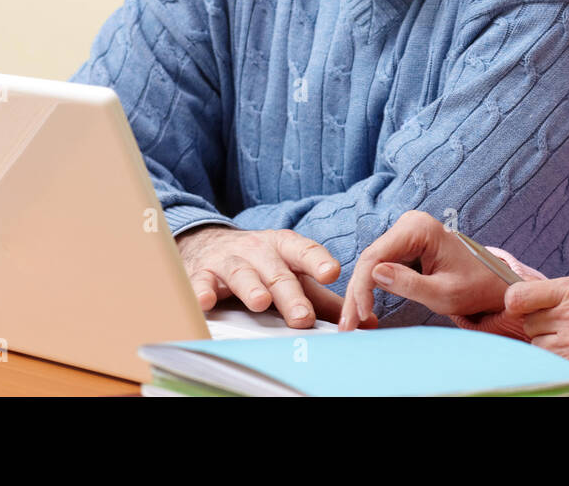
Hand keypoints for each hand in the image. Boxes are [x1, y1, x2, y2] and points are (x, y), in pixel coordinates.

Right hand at [175, 225, 342, 326]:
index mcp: (286, 249)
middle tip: (302, 316)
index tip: (332, 272)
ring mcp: (231, 261)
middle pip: (277, 273)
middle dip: (290, 294)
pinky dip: (201, 290)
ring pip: (242, 274)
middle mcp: (259, 251)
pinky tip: (205, 300)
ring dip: (252, 289)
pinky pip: (201, 281)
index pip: (305, 252)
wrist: (212, 245)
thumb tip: (367, 322)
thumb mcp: (294, 277)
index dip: (318, 260)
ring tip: (261, 303)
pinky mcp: (203, 272)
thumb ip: (327, 301)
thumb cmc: (264, 266)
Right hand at [339, 210, 509, 329]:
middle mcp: (409, 224)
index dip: (362, 286)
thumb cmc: (474, 287)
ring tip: (351, 323)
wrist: (491, 284)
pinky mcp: (404, 245)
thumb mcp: (444, 294)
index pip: (377, 255)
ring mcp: (405, 233)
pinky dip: (371, 289)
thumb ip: (411, 285)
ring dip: (360, 294)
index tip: (360, 314)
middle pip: (370, 259)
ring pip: (371, 265)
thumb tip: (375, 274)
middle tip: (347, 326)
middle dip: (357, 294)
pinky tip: (362, 309)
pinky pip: (380, 266)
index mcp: (420, 228)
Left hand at [505, 276, 568, 385]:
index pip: (518, 296)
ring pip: (537, 346)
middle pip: (528, 323)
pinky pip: (551, 364)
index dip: (516, 302)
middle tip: (567, 324)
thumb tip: (520, 300)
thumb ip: (558, 292)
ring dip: (550, 345)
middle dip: (542, 325)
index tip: (521, 306)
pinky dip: (560, 361)